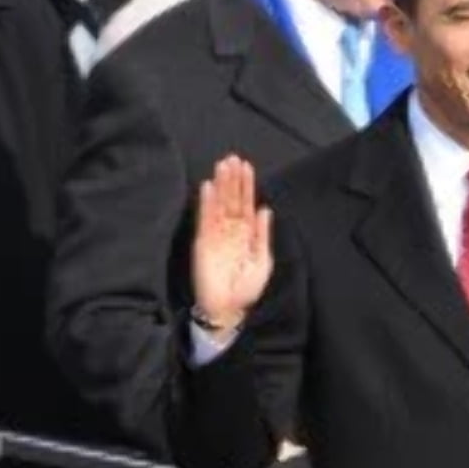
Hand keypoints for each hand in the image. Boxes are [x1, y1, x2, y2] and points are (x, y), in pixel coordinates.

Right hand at [192, 155, 272, 329]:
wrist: (228, 308)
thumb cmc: (246, 288)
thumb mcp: (262, 260)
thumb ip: (262, 234)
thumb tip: (265, 209)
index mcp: (246, 234)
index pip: (245, 204)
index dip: (246, 186)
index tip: (246, 166)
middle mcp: (230, 231)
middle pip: (231, 200)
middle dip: (233, 180)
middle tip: (233, 158)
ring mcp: (216, 235)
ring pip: (219, 205)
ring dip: (221, 185)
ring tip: (222, 166)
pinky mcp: (203, 242)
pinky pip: (205, 219)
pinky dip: (207, 203)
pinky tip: (208, 187)